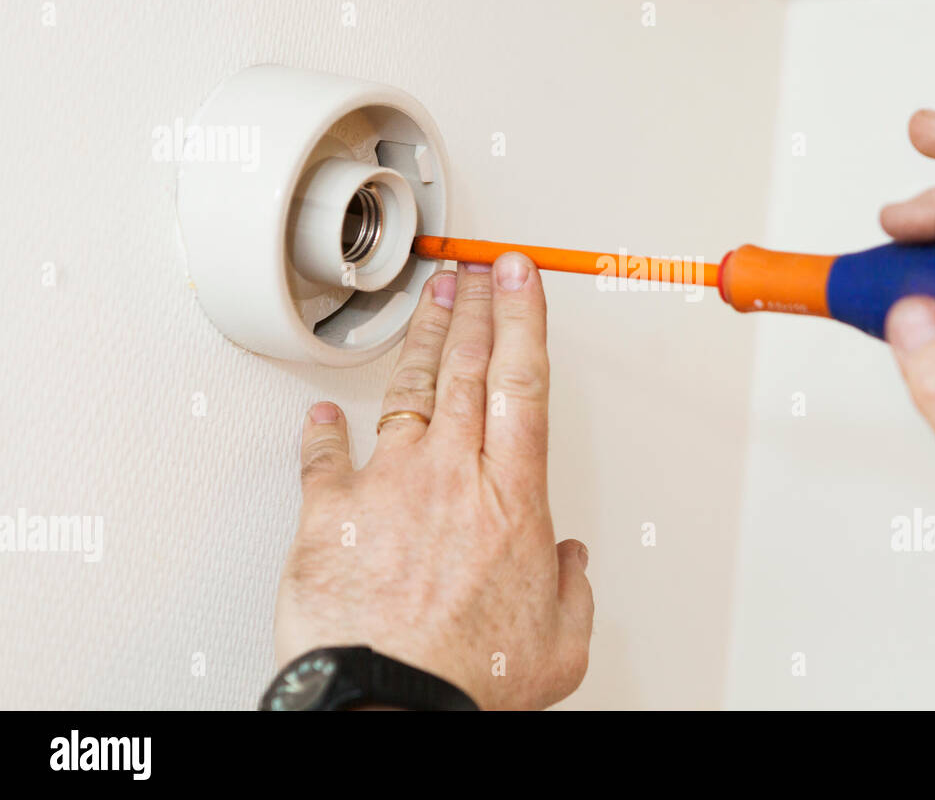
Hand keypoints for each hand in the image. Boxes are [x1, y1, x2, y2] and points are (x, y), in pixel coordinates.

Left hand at [273, 255, 593, 709]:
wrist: (391, 703)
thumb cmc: (467, 676)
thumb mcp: (560, 642)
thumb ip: (571, 590)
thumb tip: (569, 565)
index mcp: (513, 497)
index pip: (523, 380)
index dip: (522, 317)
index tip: (519, 278)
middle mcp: (452, 476)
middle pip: (468, 367)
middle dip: (475, 308)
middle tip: (475, 271)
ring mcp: (388, 487)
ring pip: (410, 391)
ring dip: (422, 341)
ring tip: (430, 306)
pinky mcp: (331, 515)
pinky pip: (325, 457)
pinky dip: (324, 432)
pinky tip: (322, 414)